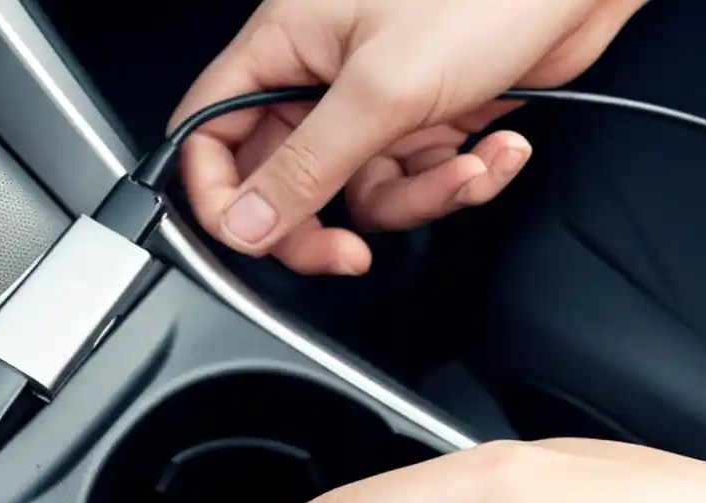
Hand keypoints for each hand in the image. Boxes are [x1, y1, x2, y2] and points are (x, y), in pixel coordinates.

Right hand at [171, 0, 647, 274]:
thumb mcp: (383, 89)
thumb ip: (307, 166)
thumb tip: (245, 224)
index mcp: (285, 45)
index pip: (210, 133)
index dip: (219, 195)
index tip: (250, 238)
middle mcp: (320, 74)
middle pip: (283, 179)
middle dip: (320, 224)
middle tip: (345, 254)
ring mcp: (374, 99)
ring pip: (358, 192)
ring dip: (416, 199)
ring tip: (460, 172)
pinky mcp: (427, 116)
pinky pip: (416, 179)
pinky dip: (459, 180)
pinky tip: (494, 150)